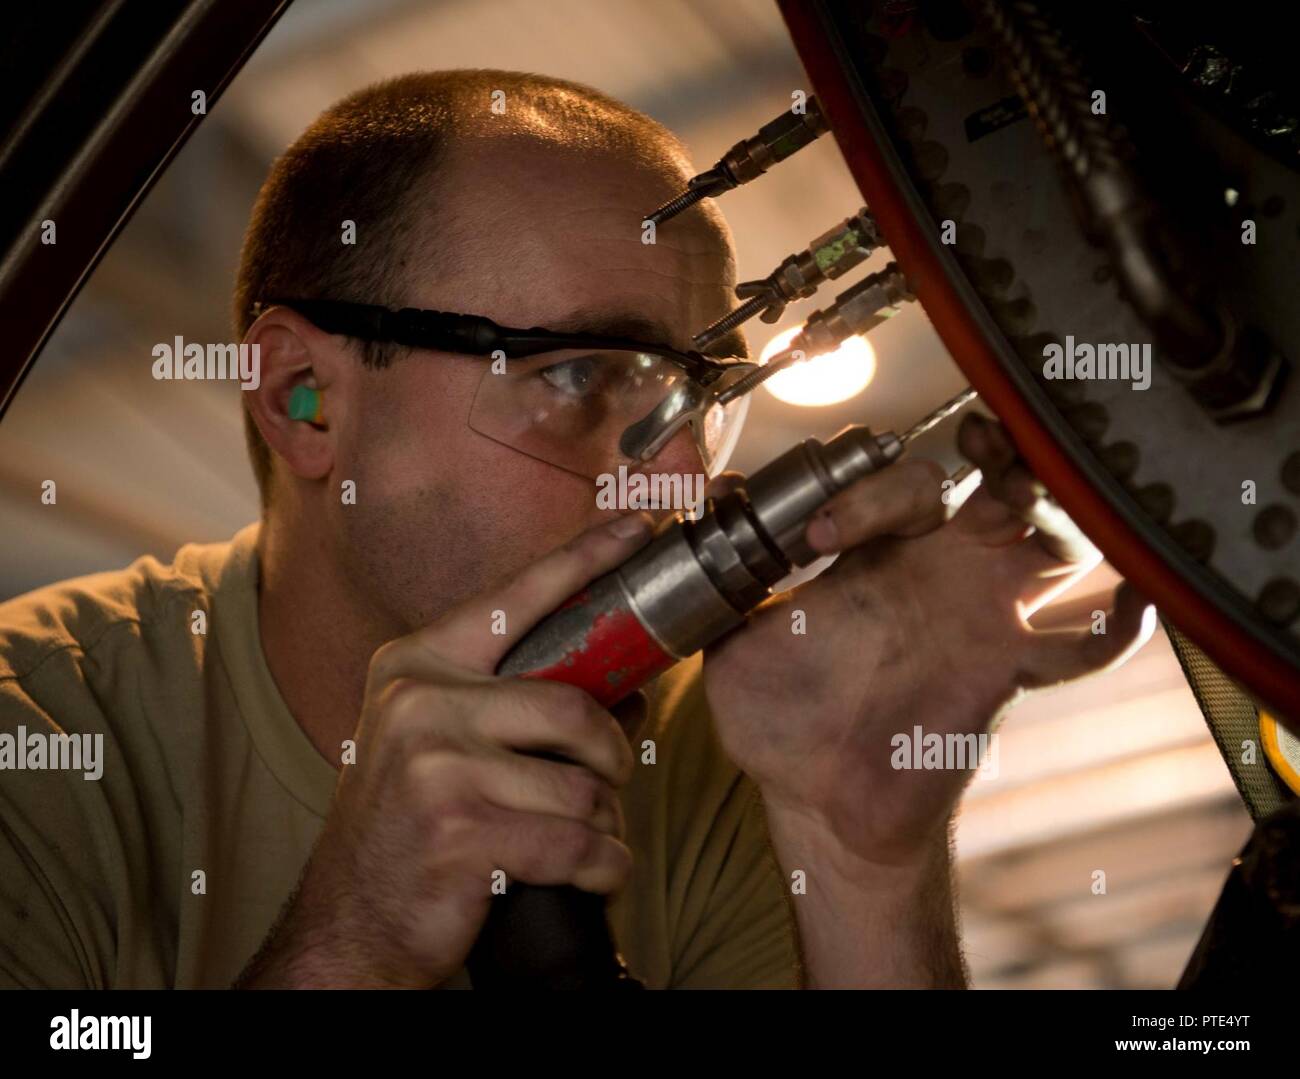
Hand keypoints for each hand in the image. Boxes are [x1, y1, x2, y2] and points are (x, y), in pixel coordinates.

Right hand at [237, 512, 653, 987]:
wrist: (351, 921)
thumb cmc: (411, 824)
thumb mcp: (440, 741)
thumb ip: (513, 701)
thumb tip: (626, 685)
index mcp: (418, 664)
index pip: (516, 597)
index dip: (585, 559)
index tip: (639, 528)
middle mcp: (420, 702)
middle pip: (573, 706)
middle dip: (611, 753)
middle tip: (610, 779)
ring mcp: (436, 766)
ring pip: (582, 784)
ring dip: (605, 821)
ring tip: (589, 837)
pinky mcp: (459, 831)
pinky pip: (576, 843)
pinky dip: (604, 867)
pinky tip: (595, 874)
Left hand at [702, 414, 1155, 866]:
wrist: (817, 804)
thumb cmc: (780, 724)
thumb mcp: (734, 642)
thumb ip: (722, 579)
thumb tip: (709, 507)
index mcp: (878, 557)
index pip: (898, 483)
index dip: (864, 492)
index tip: (814, 542)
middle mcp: (939, 573)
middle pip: (991, 482)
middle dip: (987, 455)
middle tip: (957, 457)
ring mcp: (982, 617)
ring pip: (1053, 535)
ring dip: (1051, 507)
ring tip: (1020, 502)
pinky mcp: (1009, 673)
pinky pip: (1085, 645)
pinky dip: (1117, 623)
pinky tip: (1126, 602)